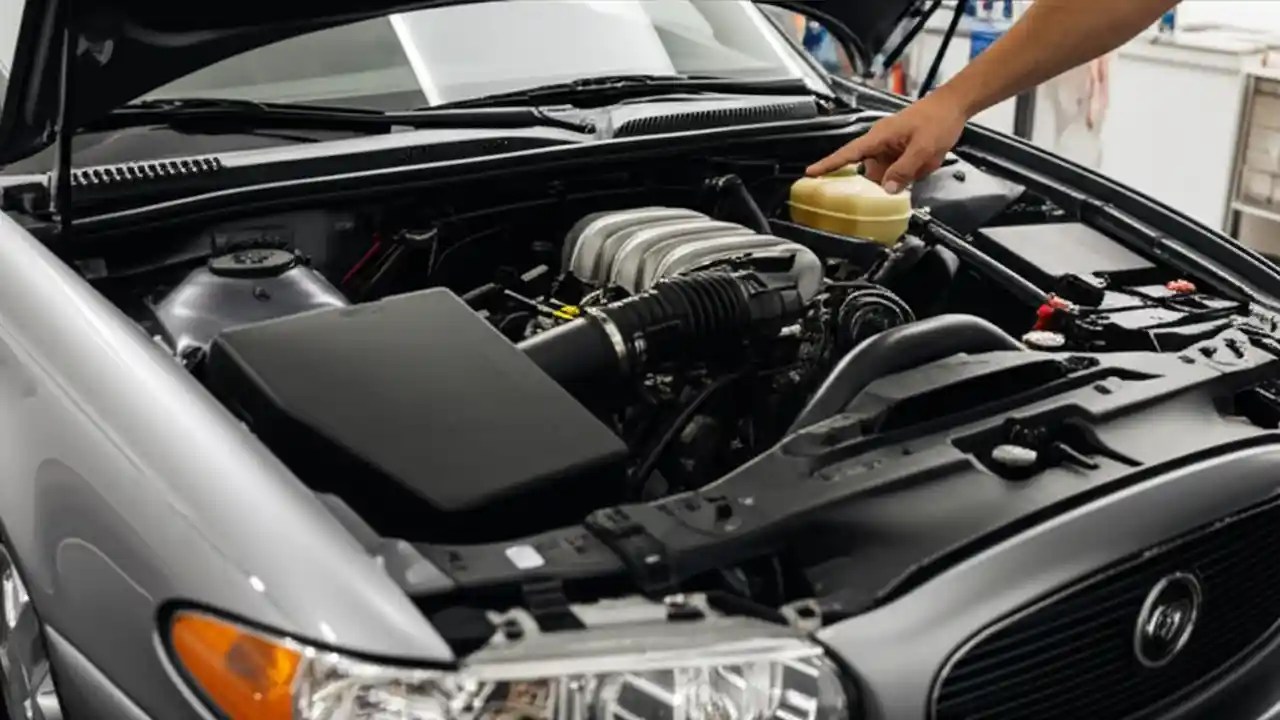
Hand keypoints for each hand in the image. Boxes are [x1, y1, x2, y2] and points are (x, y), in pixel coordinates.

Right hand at [806, 92, 968, 193]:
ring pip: (886, 172)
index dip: (828, 165)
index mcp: (879, 137)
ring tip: (921, 166)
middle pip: (867, 170)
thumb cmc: (937, 121)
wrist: (954, 105)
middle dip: (879, 181)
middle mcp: (880, 143)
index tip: (810, 174)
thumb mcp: (924, 149)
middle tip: (886, 187)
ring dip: (901, 175)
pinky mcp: (900, 151)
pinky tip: (924, 165)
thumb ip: (904, 170)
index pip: (848, 153)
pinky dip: (909, 172)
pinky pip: (897, 169)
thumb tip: (886, 190)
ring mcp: (890, 147)